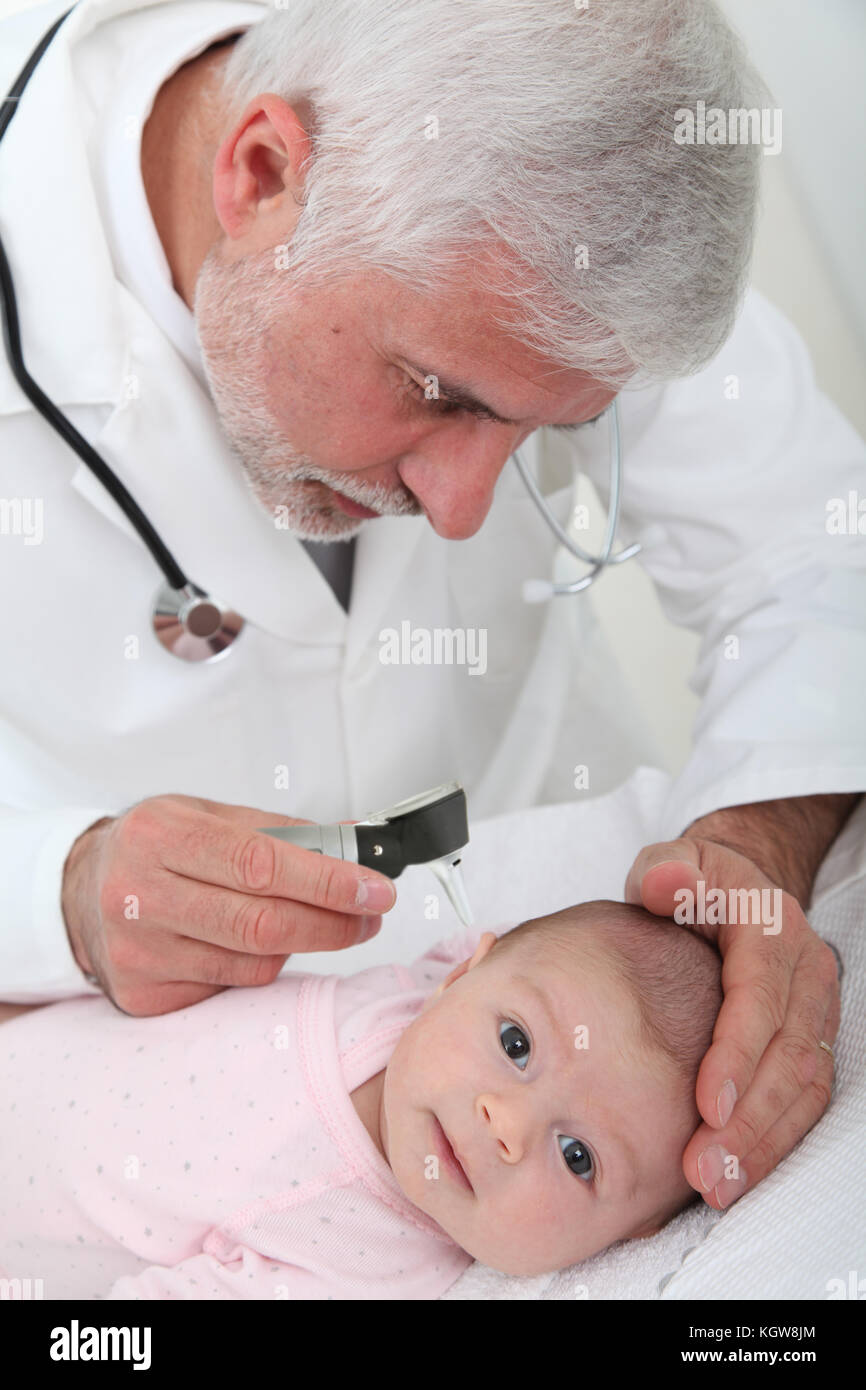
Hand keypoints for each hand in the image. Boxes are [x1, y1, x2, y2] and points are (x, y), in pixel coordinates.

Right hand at [61, 794, 395, 1017]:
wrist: (80, 889)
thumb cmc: (156, 847)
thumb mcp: (209, 816)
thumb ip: (282, 830)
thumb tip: (355, 840)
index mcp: (159, 835)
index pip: (260, 863)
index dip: (327, 881)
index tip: (374, 888)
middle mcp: (140, 896)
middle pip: (261, 922)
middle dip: (333, 922)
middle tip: (370, 915)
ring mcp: (138, 952)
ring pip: (252, 961)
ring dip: (305, 944)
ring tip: (325, 923)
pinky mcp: (144, 994)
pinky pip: (231, 986)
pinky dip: (262, 965)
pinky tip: (262, 943)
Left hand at [625, 835, 839, 1209]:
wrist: (730, 889)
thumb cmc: (688, 882)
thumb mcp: (670, 863)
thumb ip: (664, 870)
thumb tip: (665, 883)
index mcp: (772, 928)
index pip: (760, 997)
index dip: (736, 1054)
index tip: (704, 1106)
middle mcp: (806, 973)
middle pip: (789, 1055)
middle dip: (748, 1120)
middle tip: (702, 1169)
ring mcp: (815, 1012)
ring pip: (804, 1087)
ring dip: (763, 1143)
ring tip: (715, 1186)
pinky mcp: (811, 1043)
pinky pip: (804, 1101)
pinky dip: (773, 1142)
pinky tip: (736, 1177)